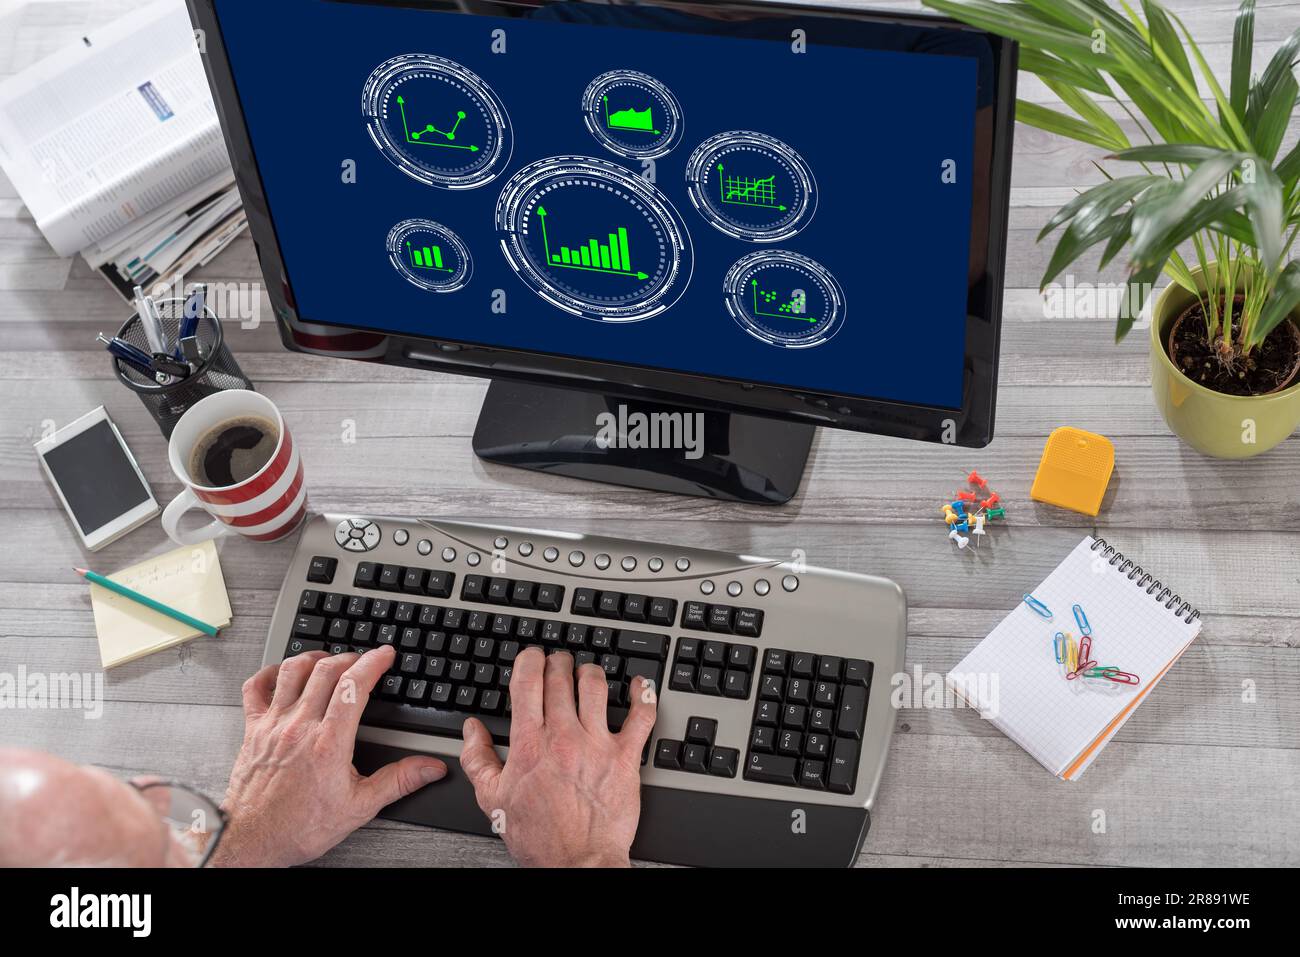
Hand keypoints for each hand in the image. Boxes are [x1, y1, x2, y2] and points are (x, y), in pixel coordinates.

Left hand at [212, 646, 446, 866]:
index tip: (385, 655)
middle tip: (362, 660)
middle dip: (349, 657)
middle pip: (325, 670)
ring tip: (328, 660)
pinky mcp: (252, 730)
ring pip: (291, 671)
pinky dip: (268, 672)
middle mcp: (299, 727)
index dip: (373, 663)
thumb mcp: (359, 807)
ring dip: (313, 657)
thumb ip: (398, 781)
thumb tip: (429, 768)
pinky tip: (280, 673)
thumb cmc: (299, 826)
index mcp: (328, 743)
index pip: (354, 686)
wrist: (253, 840)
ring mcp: (273, 725)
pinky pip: (255, 687)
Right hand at [460, 648, 656, 866]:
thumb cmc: (540, 837)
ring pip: (596, 686)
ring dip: (590, 671)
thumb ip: (477, 759)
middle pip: (562, 677)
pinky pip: (642, 716)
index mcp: (531, 744)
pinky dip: (642, 694)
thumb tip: (472, 730)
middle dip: (558, 662)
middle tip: (558, 662)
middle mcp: (565, 737)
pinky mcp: (627, 758)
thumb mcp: (493, 800)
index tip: (532, 657)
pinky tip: (638, 684)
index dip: (530, 659)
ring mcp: (598, 745)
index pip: (529, 681)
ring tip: (587, 673)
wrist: (577, 864)